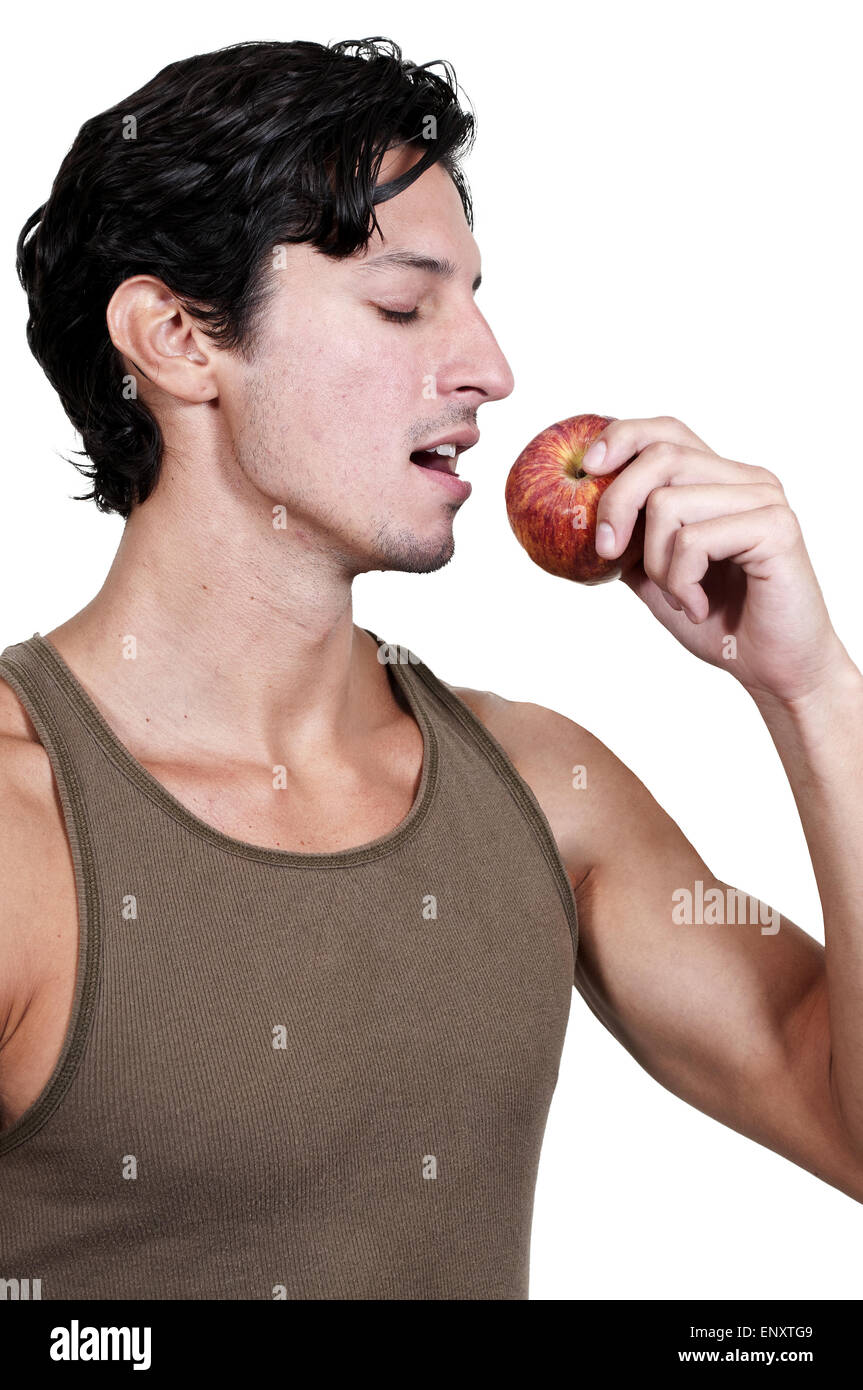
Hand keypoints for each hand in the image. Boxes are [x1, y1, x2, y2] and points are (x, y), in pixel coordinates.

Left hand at [582, 415, 847, 703]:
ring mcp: (764, 499)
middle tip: (607, 552)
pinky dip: (682, 582)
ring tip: (680, 597)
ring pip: (670, 502)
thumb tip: (577, 516)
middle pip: (661, 456)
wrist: (774, 667)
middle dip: (617, 504)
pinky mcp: (776, 528)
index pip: (667, 430)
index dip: (622, 437)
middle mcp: (746, 479)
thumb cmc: (721, 622)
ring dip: (656, 563)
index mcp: (720, 481)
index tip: (586, 470)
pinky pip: (695, 540)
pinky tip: (698, 608)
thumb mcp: (657, 577)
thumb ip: (631, 542)